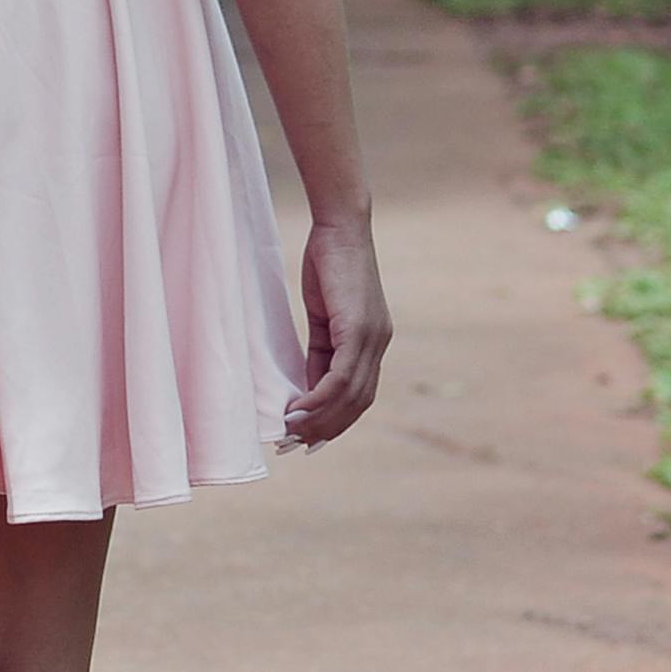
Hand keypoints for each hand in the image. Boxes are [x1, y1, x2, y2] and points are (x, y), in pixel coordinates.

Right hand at [285, 216, 390, 447]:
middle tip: (297, 443)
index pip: (360, 394)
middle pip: (357, 402)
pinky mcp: (359, 329)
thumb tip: (309, 387)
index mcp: (372, 341)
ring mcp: (372, 337)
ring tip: (291, 430)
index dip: (336, 419)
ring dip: (320, 418)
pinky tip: (297, 408)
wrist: (340, 227)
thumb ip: (321, 351)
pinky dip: (319, 398)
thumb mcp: (323, 316)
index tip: (310, 436)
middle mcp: (379, 344)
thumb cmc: (328, 264)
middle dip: (327, 427)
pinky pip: (341, 376)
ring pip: (350, 395)